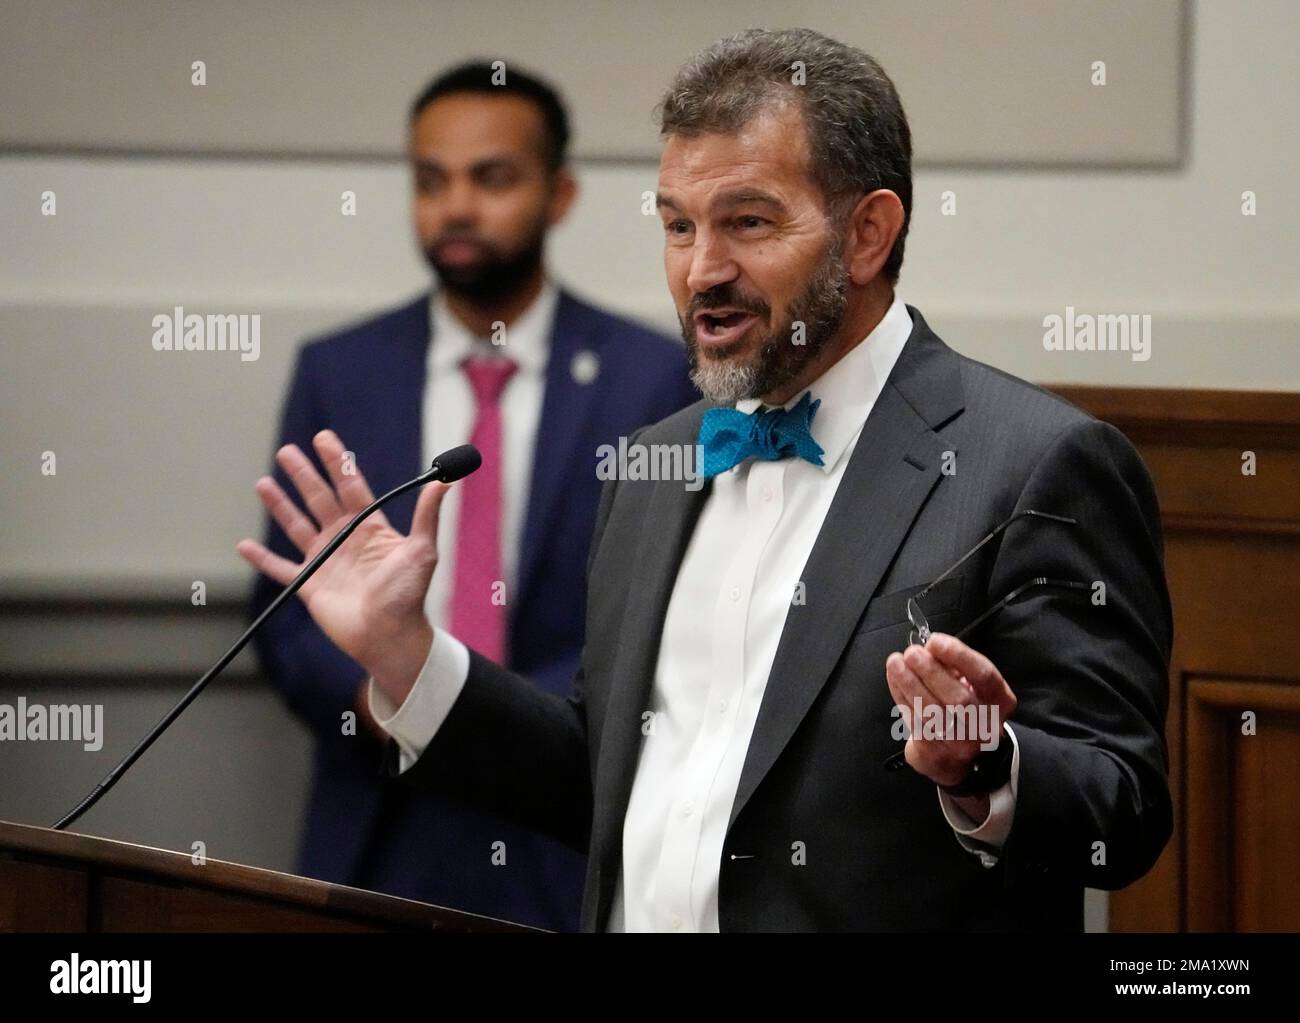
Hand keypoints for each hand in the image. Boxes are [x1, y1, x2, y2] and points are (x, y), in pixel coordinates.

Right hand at [236, 429, 448, 705]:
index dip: (337, 463)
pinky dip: (262, 559)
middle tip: (287, 451)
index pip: (350, 487)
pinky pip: (281, 569)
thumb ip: (428, 515)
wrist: (390, 636)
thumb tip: (444, 481)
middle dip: (303, 475)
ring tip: (263, 483)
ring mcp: (326, 561)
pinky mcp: (310, 585)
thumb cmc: (409, 595)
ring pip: (297, 526)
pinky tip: (244, 546)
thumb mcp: (422, 551)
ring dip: (280, 506)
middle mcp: (345, 539)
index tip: (324, 439)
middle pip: (319, 499)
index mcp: (370, 528)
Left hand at [885, 633, 1016, 789]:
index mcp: (1000, 701)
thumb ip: (953, 665)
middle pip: (959, 698)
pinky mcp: (936, 754)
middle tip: (911, 653)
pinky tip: (895, 680)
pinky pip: (916, 723)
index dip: (958, 656)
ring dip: (911, 684)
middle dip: (931, 672)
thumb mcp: (967, 683)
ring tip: (896, 663)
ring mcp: (962, 744)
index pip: (984, 675)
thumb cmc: (960, 707)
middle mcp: (986, 726)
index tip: (934, 641)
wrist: (954, 755)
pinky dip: (902, 698)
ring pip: (934, 713)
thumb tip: (929, 647)